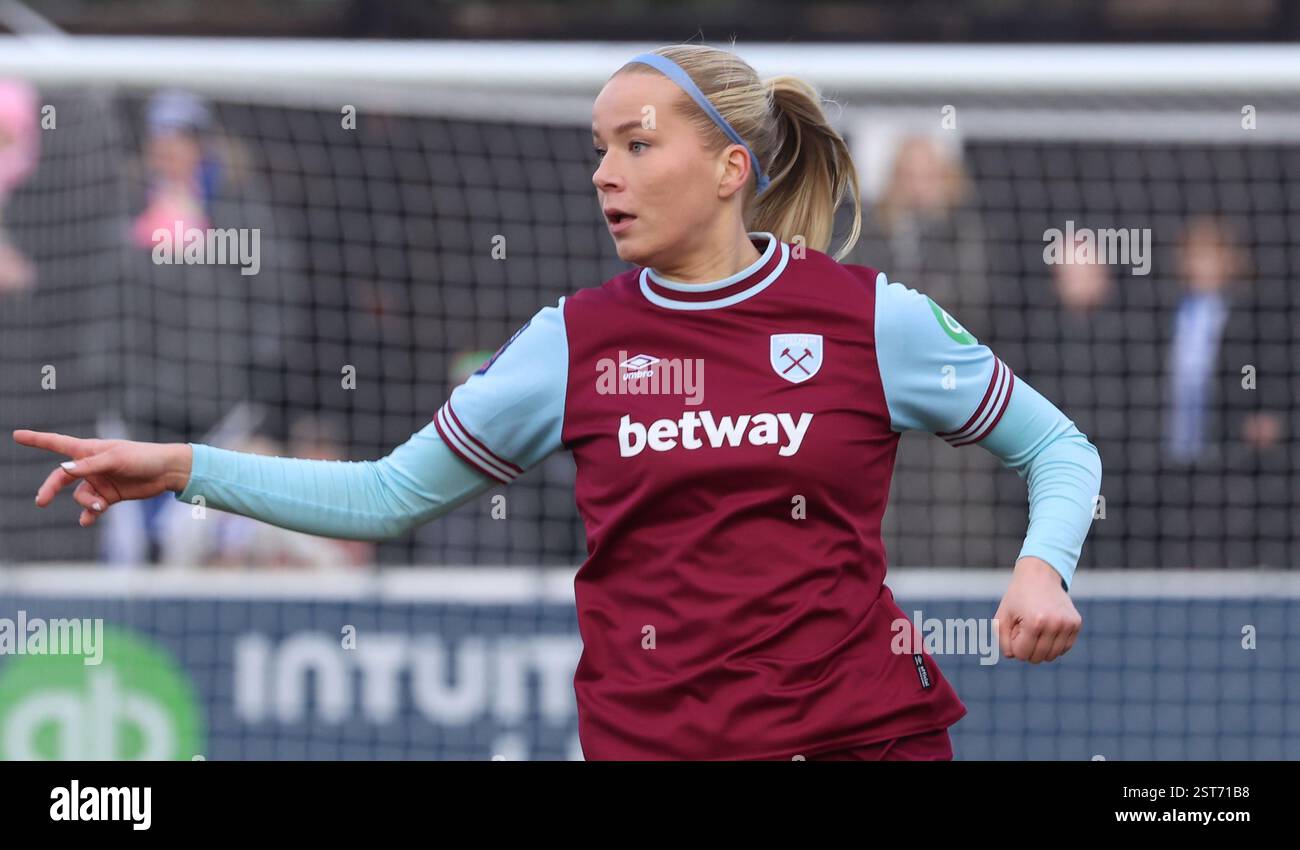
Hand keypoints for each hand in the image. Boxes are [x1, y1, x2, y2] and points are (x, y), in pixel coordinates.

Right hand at [12, 429, 191, 527]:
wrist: (166, 472)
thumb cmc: (142, 457)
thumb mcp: (115, 459)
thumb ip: (89, 466)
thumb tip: (62, 469)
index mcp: (88, 450)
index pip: (57, 444)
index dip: (36, 440)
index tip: (16, 435)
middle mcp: (90, 466)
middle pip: (61, 478)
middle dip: (50, 488)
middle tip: (40, 501)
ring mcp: (99, 482)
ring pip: (80, 496)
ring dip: (86, 503)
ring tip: (100, 506)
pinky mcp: (110, 496)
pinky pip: (92, 508)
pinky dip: (89, 515)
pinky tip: (87, 521)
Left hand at [993, 556, 1081, 662]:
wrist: (1040, 575)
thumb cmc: (1018, 597)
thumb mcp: (1002, 616)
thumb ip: (1002, 640)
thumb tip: (1013, 656)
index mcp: (1034, 622)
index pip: (1021, 654)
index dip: (1015, 643)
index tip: (1016, 627)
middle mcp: (1054, 624)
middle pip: (1037, 657)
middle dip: (1027, 647)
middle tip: (1025, 627)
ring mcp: (1068, 624)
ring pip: (1052, 656)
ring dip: (1041, 647)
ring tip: (1037, 627)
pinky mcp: (1076, 623)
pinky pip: (1064, 648)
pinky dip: (1054, 645)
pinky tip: (1048, 629)